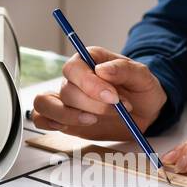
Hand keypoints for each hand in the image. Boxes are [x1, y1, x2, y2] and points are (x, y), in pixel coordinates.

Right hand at [31, 47, 167, 141]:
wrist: (145, 111)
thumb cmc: (141, 89)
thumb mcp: (142, 76)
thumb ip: (124, 70)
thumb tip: (102, 70)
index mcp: (90, 60)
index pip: (75, 68)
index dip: (90, 84)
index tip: (113, 97)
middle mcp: (75, 78)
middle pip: (67, 90)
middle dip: (92, 105)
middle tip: (118, 111)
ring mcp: (67, 99)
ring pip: (47, 104)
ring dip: (68, 116)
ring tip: (93, 121)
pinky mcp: (64, 117)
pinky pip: (41, 117)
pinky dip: (48, 122)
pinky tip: (67, 126)